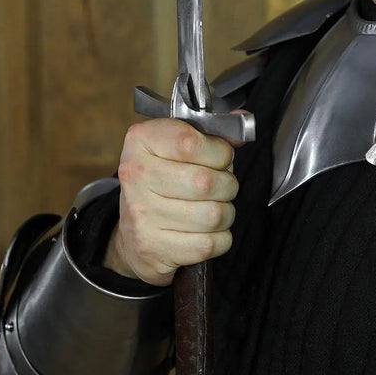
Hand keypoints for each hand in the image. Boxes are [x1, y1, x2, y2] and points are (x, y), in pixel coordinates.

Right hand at [104, 118, 238, 284]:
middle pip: (207, 182)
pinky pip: (209, 244)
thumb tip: (241, 127)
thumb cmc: (163, 184)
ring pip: (213, 215)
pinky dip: (219, 239)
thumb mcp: (176, 148)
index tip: (220, 157)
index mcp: (141, 141)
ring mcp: (142, 214)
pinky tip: (205, 231)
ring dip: (225, 214)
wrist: (134, 234)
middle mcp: (136, 175)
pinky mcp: (153, 248)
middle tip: (220, 187)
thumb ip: (211, 135)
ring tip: (212, 209)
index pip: (191, 142)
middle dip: (227, 185)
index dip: (219, 151)